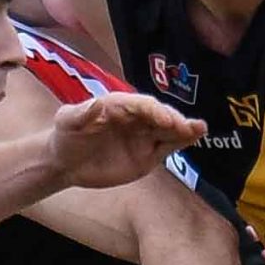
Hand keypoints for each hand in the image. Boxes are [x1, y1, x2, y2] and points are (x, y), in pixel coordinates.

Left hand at [43, 90, 204, 189]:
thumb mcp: (67, 121)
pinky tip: (195, 136)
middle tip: (184, 127)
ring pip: (168, 129)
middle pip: (159, 115)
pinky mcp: (148, 154)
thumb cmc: (66, 135)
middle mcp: (136, 118)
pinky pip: (168, 146)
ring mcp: (144, 135)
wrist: (65, 161)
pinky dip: (182, 141)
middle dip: (173, 119)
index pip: (140, 105)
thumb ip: (81, 113)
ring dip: (184, 128)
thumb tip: (97, 103)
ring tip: (199, 128)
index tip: (162, 119)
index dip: (153, 111)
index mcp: (119, 105)